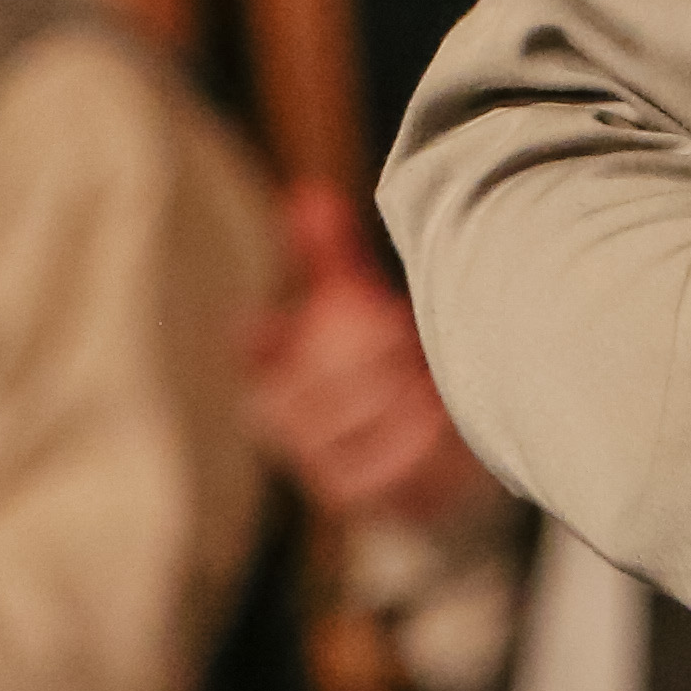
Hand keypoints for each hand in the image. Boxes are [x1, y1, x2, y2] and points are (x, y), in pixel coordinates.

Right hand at [245, 181, 501, 535]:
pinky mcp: (352, 498)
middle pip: (298, 384)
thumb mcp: (358, 306)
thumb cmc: (385, 368)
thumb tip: (309, 192)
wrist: (434, 459)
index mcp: (271, 368)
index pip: (251, 344)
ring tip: (426, 373)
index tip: (339, 300)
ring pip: (339, 424)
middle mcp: (283, 420)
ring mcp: (314, 463)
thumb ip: (331, 255)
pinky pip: (374, 468)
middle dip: (353, 351)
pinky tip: (439, 414)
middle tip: (400, 328)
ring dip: (388, 393)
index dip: (279, 327)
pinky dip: (410, 438)